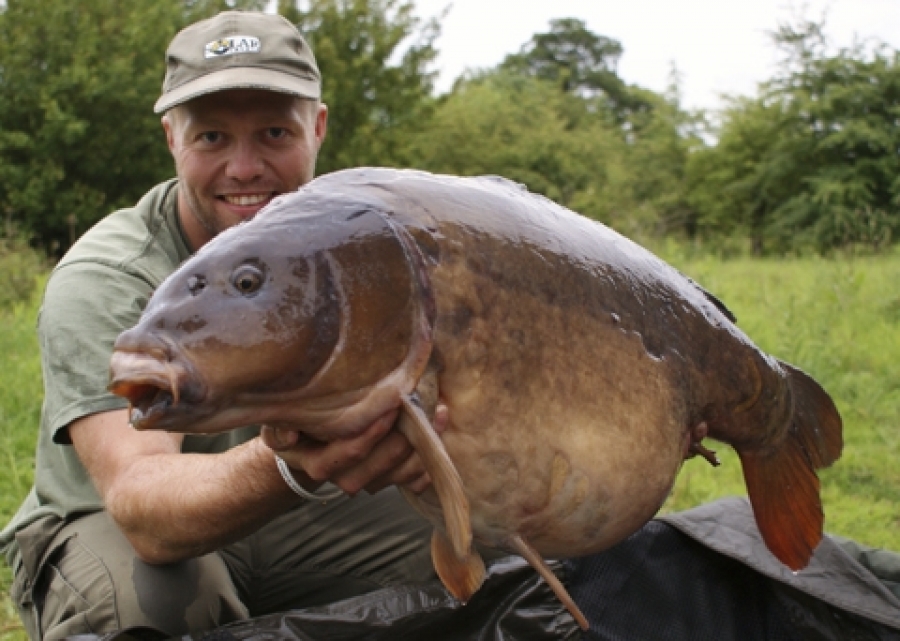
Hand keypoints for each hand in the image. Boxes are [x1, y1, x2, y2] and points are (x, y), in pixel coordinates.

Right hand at [260, 403, 449, 496]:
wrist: (310, 447)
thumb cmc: (298, 427)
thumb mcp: (279, 424)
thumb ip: (279, 429)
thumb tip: (290, 431)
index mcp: (320, 463)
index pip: (349, 451)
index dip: (372, 432)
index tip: (390, 405)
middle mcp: (345, 477)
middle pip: (380, 464)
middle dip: (402, 438)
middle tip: (419, 408)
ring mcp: (369, 481)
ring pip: (399, 473)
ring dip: (422, 448)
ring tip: (437, 416)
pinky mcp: (387, 480)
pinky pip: (412, 480)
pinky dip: (429, 461)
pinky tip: (439, 435)